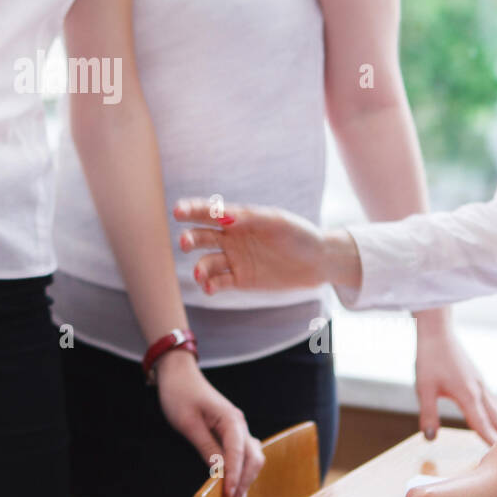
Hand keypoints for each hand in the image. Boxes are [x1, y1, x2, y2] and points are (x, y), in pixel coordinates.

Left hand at [153, 351, 264, 496]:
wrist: (177, 374)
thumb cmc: (180, 394)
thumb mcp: (188, 424)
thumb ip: (206, 448)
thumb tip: (220, 472)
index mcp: (230, 420)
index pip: (238, 454)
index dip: (235, 477)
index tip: (229, 496)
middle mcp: (239, 424)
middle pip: (253, 457)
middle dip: (246, 481)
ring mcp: (236, 427)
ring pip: (251, 457)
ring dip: (246, 478)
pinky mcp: (230, 431)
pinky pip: (242, 453)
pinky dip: (240, 470)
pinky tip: (234, 484)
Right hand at [173, 198, 359, 295]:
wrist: (319, 261)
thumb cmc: (298, 234)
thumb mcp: (275, 221)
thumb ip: (248, 218)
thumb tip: (221, 215)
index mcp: (238, 218)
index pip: (209, 212)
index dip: (192, 210)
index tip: (178, 211)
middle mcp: (232, 238)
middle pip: (202, 236)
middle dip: (190, 239)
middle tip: (185, 242)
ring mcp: (235, 259)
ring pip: (207, 262)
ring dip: (200, 268)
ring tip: (202, 274)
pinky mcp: (241, 280)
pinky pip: (219, 282)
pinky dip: (211, 285)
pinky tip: (210, 287)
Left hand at [414, 319, 496, 443]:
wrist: (437, 331)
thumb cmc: (429, 359)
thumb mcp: (423, 388)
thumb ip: (428, 414)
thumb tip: (429, 438)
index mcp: (468, 396)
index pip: (483, 426)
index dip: (493, 444)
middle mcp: (480, 392)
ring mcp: (482, 385)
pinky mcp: (479, 380)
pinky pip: (496, 403)